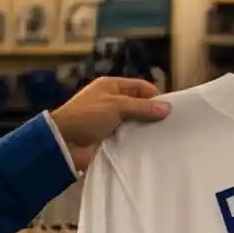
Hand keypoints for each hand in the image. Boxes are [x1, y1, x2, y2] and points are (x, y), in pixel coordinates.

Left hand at [49, 77, 171, 171]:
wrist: (64, 142)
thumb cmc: (87, 116)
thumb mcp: (116, 106)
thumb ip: (142, 107)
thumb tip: (168, 108)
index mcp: (111, 86)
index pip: (141, 87)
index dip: (155, 96)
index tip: (169, 110)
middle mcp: (112, 100)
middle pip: (140, 104)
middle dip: (153, 114)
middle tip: (169, 126)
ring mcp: (111, 119)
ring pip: (136, 121)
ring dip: (146, 128)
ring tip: (163, 137)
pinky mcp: (111, 136)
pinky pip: (130, 135)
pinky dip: (138, 139)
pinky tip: (150, 145)